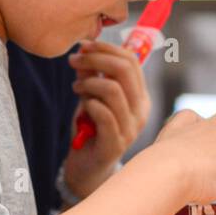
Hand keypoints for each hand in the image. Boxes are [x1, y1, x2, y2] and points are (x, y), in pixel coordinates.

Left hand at [65, 41, 151, 196]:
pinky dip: (88, 104)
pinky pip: (103, 114)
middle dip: (96, 59)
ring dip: (89, 83)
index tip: (84, 45)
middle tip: (74, 60)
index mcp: (140, 96)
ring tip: (76, 88)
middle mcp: (141, 110)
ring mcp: (131, 128)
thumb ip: (92, 76)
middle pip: (124, 70)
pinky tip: (81, 107)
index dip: (107, 48)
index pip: (132, 60)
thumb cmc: (91, 131)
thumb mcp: (92, 97)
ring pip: (113, 90)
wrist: (88, 169)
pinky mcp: (116, 143)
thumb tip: (85, 50)